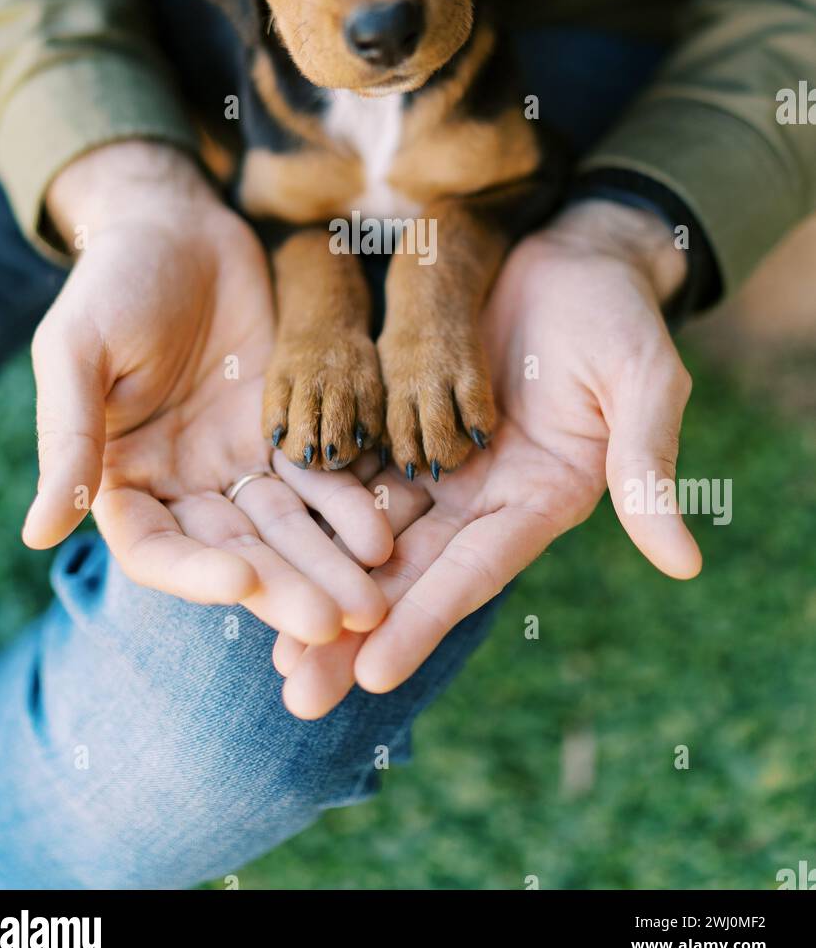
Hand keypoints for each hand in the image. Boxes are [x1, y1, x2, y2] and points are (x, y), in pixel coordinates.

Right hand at [23, 141, 391, 641]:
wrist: (182, 225)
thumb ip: (68, 439)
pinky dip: (353, 503)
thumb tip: (37, 532)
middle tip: (339, 619)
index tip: (241, 581)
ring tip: (377, 594)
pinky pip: (324, 474)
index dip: (196, 571)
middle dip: (287, 585)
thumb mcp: (78, 350)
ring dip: (331, 560)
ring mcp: (239, 460)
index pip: (157, 548)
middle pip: (237, 549)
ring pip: (289, 524)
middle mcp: (184, 483)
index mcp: (123, 478)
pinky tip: (389, 528)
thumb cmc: (115, 281)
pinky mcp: (288, 428)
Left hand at [273, 200, 701, 716]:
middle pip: (409, 570)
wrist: (570, 254)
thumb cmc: (617, 315)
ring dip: (320, 582)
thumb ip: (647, 467)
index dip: (426, 620)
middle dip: (354, 629)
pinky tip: (262, 542)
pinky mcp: (400, 421)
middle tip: (298, 693)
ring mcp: (437, 460)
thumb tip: (685, 564)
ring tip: (266, 641)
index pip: (475, 569)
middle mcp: (481, 494)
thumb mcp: (642, 382)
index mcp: (539, 498)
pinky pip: (349, 467)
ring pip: (367, 530)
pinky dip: (311, 507)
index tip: (374, 674)